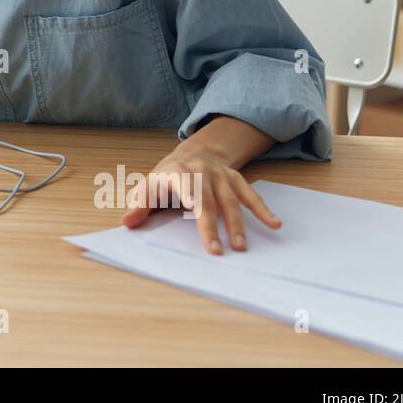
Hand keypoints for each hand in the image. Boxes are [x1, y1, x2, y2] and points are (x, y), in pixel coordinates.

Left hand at [120, 119, 281, 254]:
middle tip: (219, 251)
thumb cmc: (168, 176)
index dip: (193, 205)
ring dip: (238, 223)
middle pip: (209, 200)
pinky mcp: (236, 179)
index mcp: (178, 173)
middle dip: (213, 226)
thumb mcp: (149, 186)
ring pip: (231, 200)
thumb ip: (139, 204)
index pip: (186, 191)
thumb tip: (127, 223)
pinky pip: (250, 195)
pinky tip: (274, 224)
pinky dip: (263, 209)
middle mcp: (201, 172)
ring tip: (242, 246)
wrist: (194, 151)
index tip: (199, 225)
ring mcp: (221, 175)